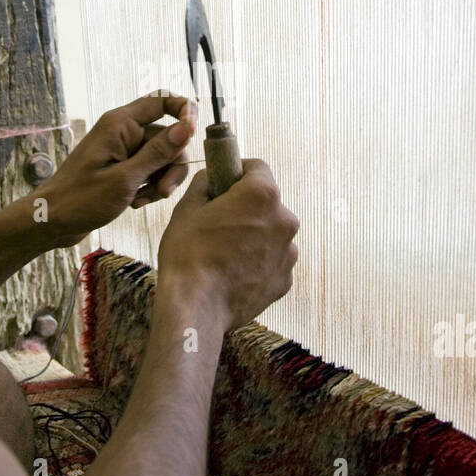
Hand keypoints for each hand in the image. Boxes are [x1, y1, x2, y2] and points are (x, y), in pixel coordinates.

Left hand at [34, 91, 197, 247]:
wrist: (53, 222)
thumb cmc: (80, 200)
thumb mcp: (124, 180)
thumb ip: (157, 154)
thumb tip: (186, 129)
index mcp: (120, 124)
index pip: (161, 100)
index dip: (184, 111)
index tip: (193, 135)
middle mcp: (123, 132)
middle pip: (168, 136)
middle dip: (172, 164)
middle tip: (163, 191)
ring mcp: (124, 150)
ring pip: (163, 157)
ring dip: (161, 180)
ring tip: (143, 200)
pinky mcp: (124, 168)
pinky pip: (151, 171)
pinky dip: (150, 187)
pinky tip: (136, 202)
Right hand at [156, 160, 299, 331]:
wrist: (196, 307)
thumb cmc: (188, 254)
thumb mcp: (187, 208)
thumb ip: (205, 184)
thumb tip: (211, 178)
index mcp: (262, 194)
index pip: (257, 167)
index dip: (238, 171)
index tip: (224, 182)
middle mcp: (284, 219)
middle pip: (267, 202)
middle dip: (247, 207)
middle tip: (219, 222)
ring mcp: (288, 252)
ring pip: (271, 233)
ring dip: (254, 236)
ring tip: (225, 253)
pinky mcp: (286, 279)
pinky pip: (273, 260)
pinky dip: (258, 262)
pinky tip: (234, 272)